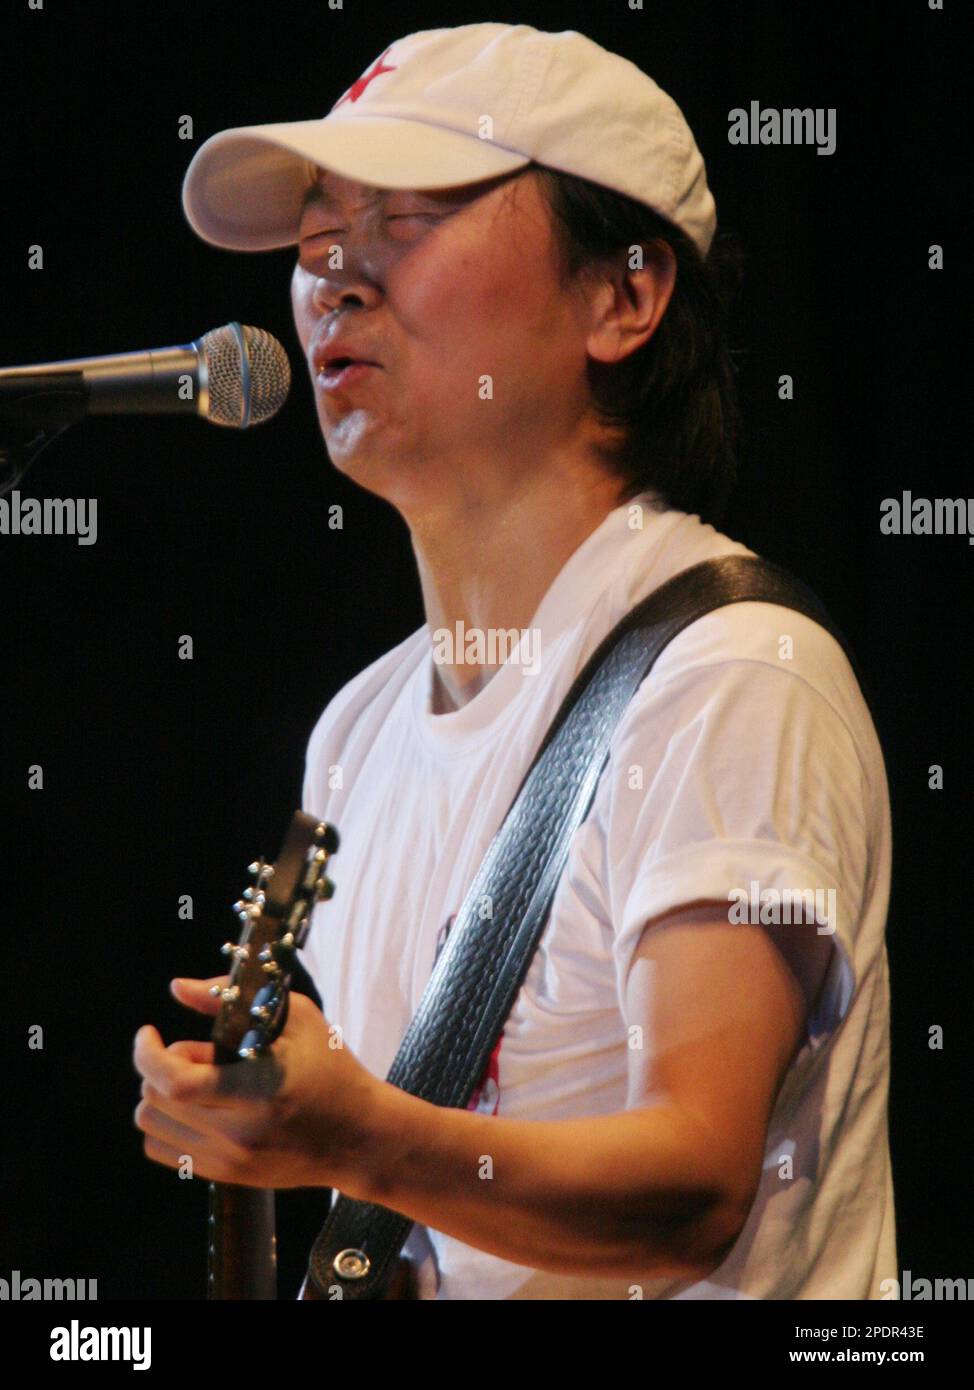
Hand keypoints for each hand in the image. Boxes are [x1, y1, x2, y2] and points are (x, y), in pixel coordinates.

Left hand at [133, 976, 381, 1189]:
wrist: (359, 1137)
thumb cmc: (332, 1067)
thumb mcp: (296, 1018)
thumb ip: (230, 999)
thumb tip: (178, 987)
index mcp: (257, 1089)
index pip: (176, 1081)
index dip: (148, 1055)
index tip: (149, 1033)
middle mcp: (238, 1132)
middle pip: (155, 1100)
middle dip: (160, 1066)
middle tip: (194, 1051)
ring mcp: (229, 1160)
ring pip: (151, 1127)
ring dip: (160, 1095)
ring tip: (198, 1079)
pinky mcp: (226, 1177)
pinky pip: (163, 1151)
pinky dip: (166, 1124)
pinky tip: (196, 1106)